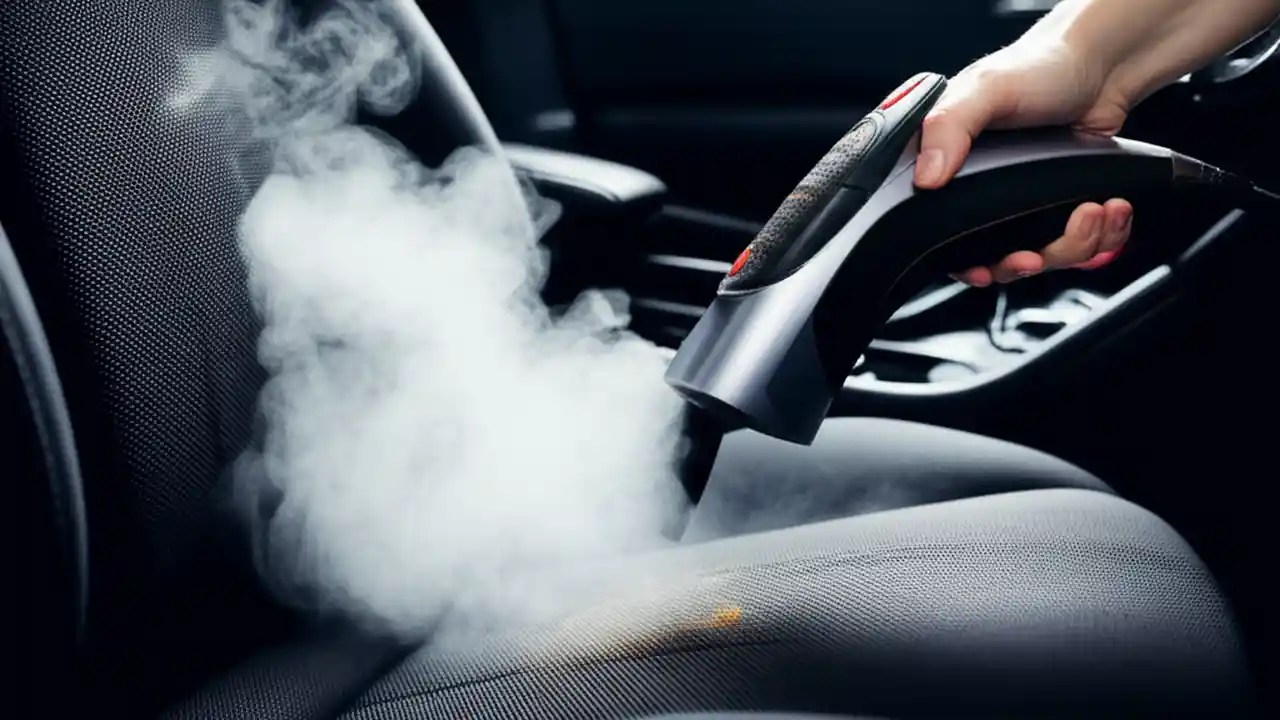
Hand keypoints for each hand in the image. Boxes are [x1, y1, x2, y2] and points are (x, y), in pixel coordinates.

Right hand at [914, 39, 1135, 286]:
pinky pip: (1084, 246)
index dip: (962, 263)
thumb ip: (949, 128)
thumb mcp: (985, 89)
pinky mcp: (1065, 208)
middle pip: (998, 260)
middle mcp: (986, 194)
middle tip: (1041, 248)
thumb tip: (926, 178)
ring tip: (1095, 210)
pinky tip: (1110, 209)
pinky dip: (1104, 236)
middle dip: (1029, 260)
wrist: (1103, 65)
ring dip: (1077, 243)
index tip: (984, 269)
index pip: (943, 236)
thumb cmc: (1041, 67)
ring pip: (1046, 257)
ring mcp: (1028, 205)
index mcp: (953, 170)